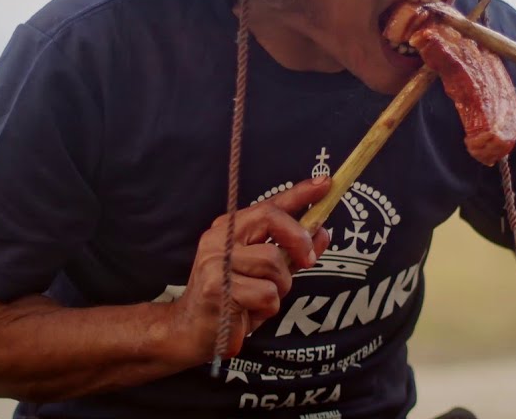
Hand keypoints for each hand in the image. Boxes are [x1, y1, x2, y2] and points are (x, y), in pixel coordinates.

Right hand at [170, 175, 331, 361]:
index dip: (299, 193)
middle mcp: (220, 239)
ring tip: (260, 299)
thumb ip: (290, 252)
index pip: (269, 205)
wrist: (190, 332)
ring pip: (274, 262)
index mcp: (230, 230)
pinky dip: (267, 308)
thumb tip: (321, 233)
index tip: (325, 183)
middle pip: (271, 219)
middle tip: (307, 261)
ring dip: (279, 287)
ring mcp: (216, 262)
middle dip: (298, 238)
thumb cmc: (231, 300)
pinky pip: (266, 294)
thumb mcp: (265, 273)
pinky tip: (248, 314)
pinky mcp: (218, 289)